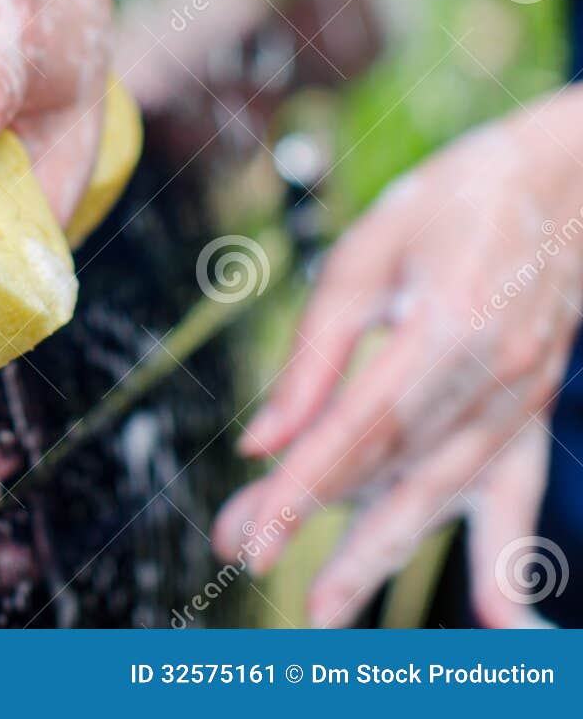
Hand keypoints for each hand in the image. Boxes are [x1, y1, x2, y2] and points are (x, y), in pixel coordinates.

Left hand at [213, 98, 582, 626]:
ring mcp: (521, 401)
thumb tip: (263, 441)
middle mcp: (491, 378)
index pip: (356, 432)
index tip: (252, 536)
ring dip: (381, 554)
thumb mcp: (365, 254)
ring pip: (444, 495)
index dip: (300, 492)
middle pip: (393, 474)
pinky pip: (517, 495)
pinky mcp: (532, 410)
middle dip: (320, 532)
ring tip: (324, 610)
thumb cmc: (451, 203)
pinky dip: (505, 559)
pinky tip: (503, 624)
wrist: (565, 181)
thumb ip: (315, 353)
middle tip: (252, 567)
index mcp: (444, 329)